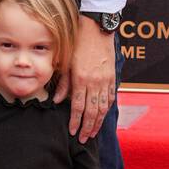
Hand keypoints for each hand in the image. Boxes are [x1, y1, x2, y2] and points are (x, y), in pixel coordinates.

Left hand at [52, 16, 115, 140]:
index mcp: (81, 79)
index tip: (73, 132)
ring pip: (103, 108)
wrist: (97, 28)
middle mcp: (95, 82)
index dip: (76, 122)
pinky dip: (106, 110)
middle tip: (84, 140)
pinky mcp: (112, 77)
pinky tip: (102, 117)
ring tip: (93, 133)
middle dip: (88, 128)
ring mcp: (105, 80)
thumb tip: (57, 101)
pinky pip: (110, 98)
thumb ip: (63, 83)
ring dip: (98, 123)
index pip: (78, 107)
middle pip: (92, 112)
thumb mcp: (66, 62)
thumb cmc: (78, 43)